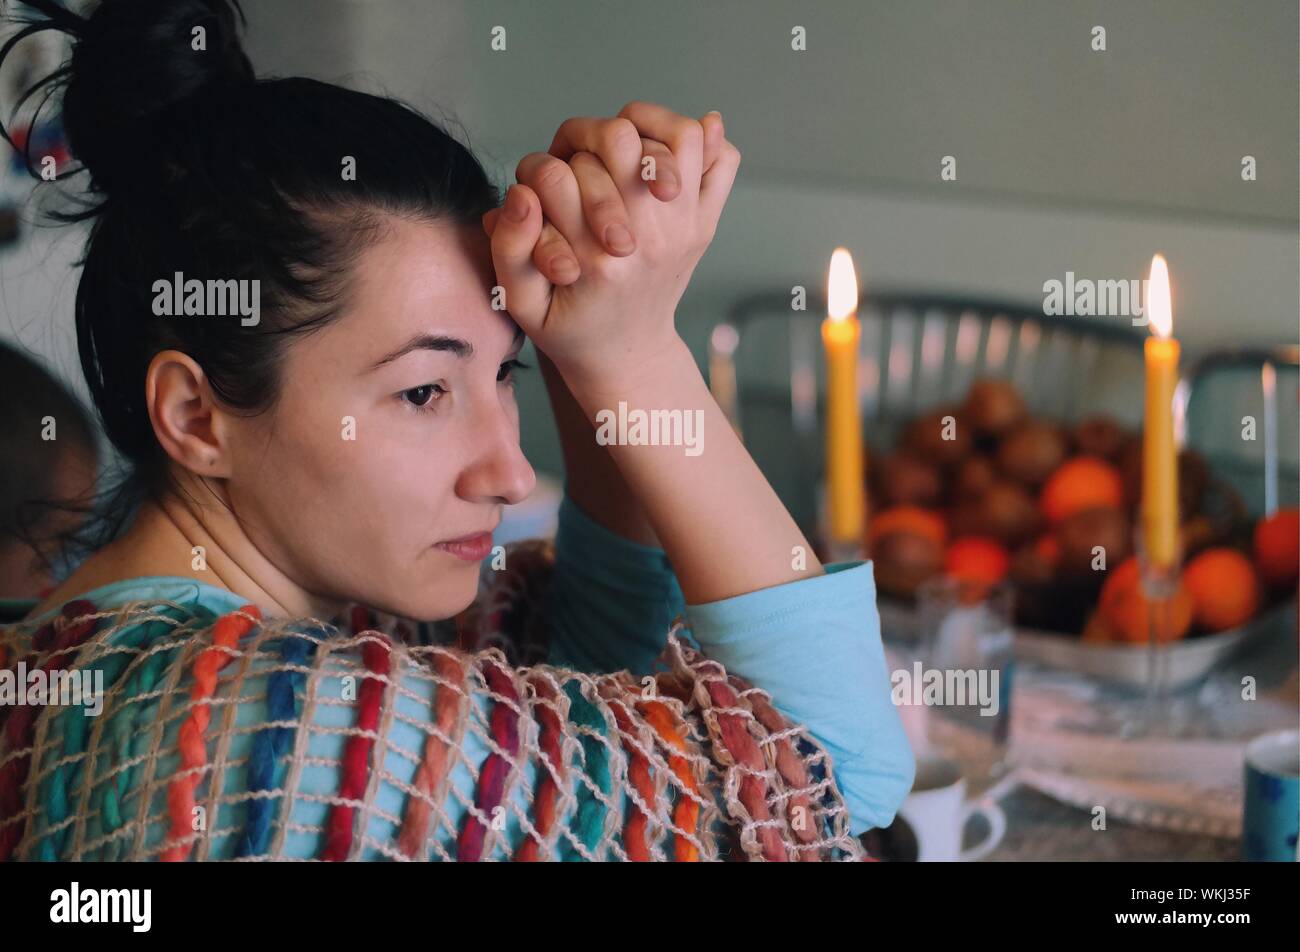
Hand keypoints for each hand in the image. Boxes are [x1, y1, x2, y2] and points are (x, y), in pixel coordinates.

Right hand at [483, 102, 739, 391]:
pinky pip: (721, 158)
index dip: (540, 173)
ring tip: (621, 147)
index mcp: (595, 260)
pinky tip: (665, 155)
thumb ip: (509, 248)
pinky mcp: (704, 223)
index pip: (556, 174)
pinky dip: (699, 142)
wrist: (628, 352)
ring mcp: (684, 228)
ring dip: (644, 125)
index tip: (543, 200)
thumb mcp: (521, 303)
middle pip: (617, 139)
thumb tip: (522, 192)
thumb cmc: (569, 325)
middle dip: (587, 140)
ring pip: (677, 133)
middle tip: (581, 165)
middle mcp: (648, 239)